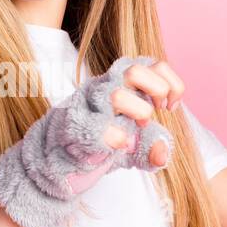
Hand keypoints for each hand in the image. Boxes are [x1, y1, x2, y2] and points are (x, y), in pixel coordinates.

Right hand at [0, 56, 176, 226]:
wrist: (56, 162)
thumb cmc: (98, 143)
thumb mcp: (134, 146)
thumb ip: (152, 146)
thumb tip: (162, 153)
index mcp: (121, 83)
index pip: (151, 64)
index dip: (169, 83)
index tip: (171, 107)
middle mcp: (103, 87)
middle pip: (134, 70)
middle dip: (155, 92)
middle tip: (154, 114)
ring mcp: (86, 105)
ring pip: (114, 94)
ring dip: (136, 112)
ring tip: (136, 129)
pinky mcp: (72, 127)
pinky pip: (93, 126)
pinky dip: (114, 136)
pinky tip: (122, 144)